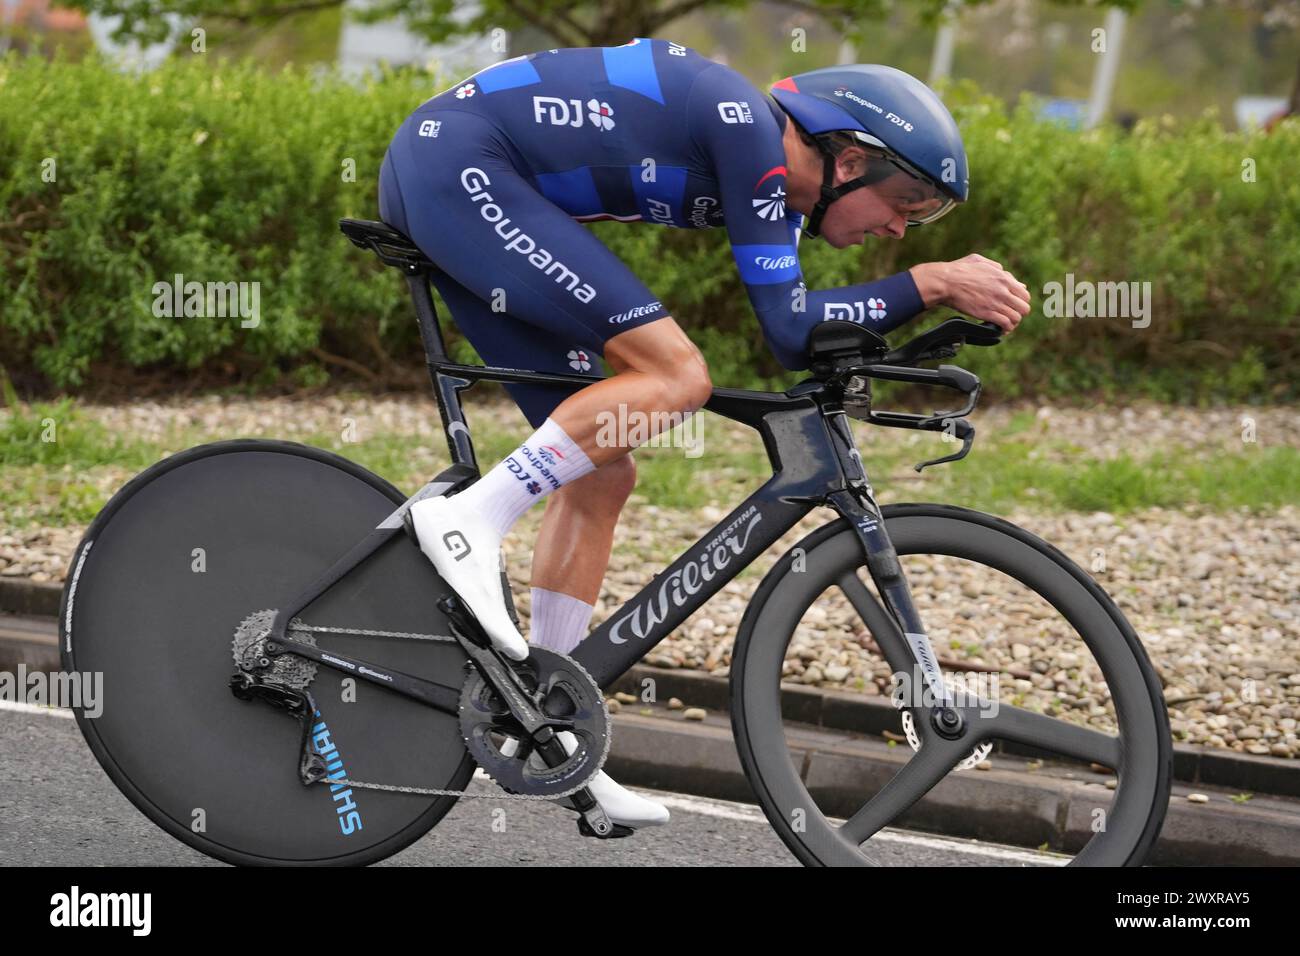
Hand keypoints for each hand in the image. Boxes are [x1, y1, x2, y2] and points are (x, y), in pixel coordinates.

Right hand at [910, 255, 1030, 332]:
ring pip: (1016, 318)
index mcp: (1003, 278)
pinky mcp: (986, 313)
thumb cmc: (959, 269)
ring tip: (1005, 324)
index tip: (1013, 306)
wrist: (946, 282)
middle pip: (1024, 308)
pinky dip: (1004, 329)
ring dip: (1012, 323)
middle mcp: (1003, 291)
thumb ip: (998, 268)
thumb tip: (1010, 278)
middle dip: (1018, 313)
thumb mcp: (980, 261)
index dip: (1020, 302)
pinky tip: (999, 330)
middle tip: (1010, 316)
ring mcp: (996, 303)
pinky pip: (1005, 324)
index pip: (1024, 294)